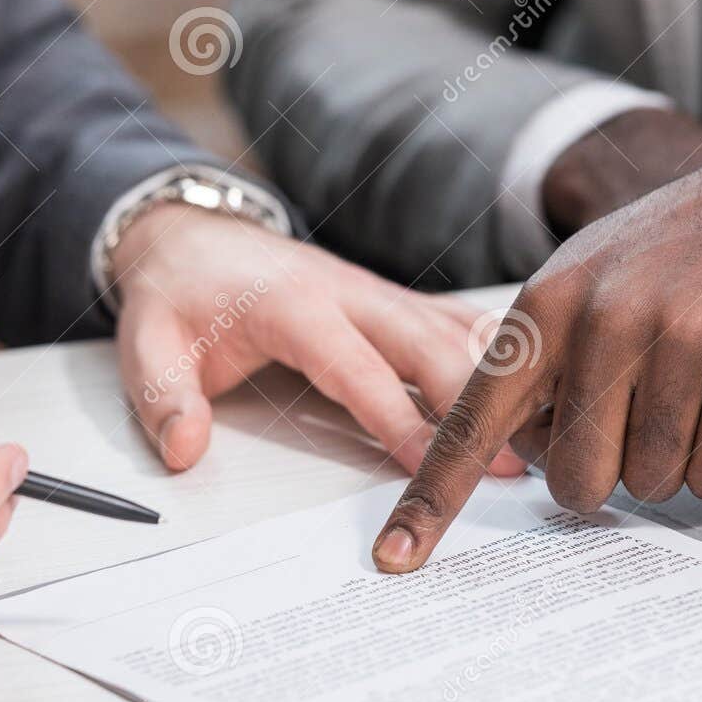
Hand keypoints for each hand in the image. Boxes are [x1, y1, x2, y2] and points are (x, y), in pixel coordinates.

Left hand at [113, 205, 522, 475]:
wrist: (191, 235)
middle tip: (520, 460)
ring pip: (456, 333)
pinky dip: (499, 353)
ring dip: (503, 379)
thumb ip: (163, 398)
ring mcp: (379, 295)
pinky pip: (456, 323)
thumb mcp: (147, 344)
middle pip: (430, 347)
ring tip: (554, 429)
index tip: (433, 467)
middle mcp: (351, 294)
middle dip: (478, 403)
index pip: (357, 370)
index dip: (399, 421)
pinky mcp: (393, 302)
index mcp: (296, 306)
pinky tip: (544, 382)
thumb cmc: (178, 293)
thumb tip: (184, 452)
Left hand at [372, 130, 701, 572]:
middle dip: (605, 474)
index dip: (432, 499)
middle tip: (635, 422)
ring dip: (671, 461)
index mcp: (545, 308)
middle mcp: (603, 322)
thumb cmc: (669, 252)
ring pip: (651, 483)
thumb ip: (539, 364)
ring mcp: (679, 339)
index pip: (472, 422)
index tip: (395, 558)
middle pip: (575, 480)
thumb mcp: (580, 282)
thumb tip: (518, 454)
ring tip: (691, 392)